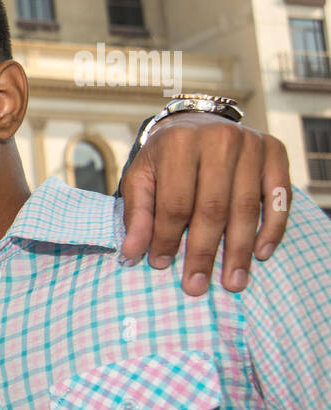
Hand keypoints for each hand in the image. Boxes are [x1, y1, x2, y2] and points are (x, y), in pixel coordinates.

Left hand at [120, 113, 290, 295]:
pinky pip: (278, 196)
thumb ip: (137, 214)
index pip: (175, 202)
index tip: (160, 264)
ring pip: (245, 208)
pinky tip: (260, 254)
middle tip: (196, 286)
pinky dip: (272, 228)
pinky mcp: (274, 153)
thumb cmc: (164, 157)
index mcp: (179, 143)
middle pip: (212, 208)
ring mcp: (251, 144)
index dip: (166, 237)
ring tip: (232, 282)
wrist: (196, 123)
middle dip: (202, 252)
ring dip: (238, 250)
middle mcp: (218, 140)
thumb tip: (131, 253)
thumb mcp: (140, 178)